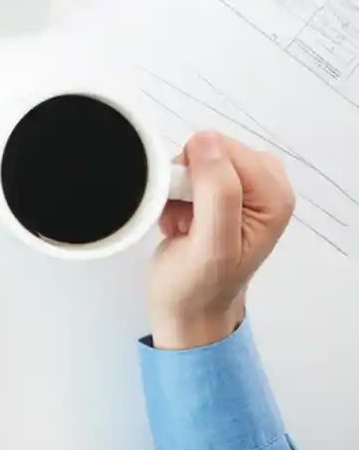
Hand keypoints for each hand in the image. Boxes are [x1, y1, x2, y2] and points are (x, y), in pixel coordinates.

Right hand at [148, 131, 294, 349]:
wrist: (186, 310)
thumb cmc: (198, 285)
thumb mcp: (211, 244)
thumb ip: (217, 191)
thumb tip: (205, 139)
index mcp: (274, 197)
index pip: (226, 150)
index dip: (196, 172)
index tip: (188, 211)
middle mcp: (265, 189)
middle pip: (215, 150)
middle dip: (188, 179)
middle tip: (184, 217)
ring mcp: (244, 192)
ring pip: (199, 158)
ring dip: (179, 187)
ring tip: (180, 221)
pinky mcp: (221, 196)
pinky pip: (190, 172)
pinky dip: (175, 193)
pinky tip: (178, 220)